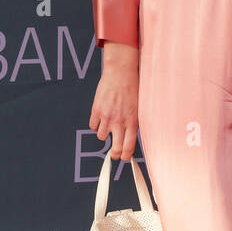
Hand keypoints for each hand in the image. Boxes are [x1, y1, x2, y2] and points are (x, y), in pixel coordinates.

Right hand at [89, 42, 138, 158]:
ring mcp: (106, 117)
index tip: (124, 157)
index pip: (128, 147)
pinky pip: (93, 126)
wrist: (121, 73)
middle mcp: (119, 122)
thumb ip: (134, 123)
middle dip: (115, 154)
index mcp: (132, 122)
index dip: (126, 156)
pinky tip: (101, 118)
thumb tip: (130, 137)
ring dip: (105, 134)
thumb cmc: (132, 88)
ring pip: (102, 137)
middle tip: (115, 153)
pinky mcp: (96, 111)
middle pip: (115, 148)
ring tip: (109, 126)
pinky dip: (96, 124)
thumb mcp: (139, 108)